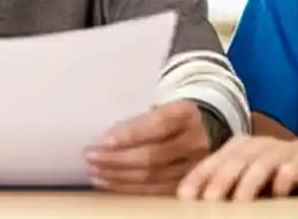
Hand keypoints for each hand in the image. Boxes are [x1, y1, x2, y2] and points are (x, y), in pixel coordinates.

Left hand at [85, 100, 210, 194]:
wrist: (206, 128)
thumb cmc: (172, 116)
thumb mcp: (163, 106)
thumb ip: (140, 120)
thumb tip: (107, 139)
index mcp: (185, 113)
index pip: (155, 125)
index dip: (127, 135)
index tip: (102, 141)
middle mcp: (194, 140)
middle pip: (152, 155)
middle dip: (116, 159)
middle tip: (91, 157)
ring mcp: (194, 164)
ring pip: (152, 176)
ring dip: (118, 176)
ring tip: (95, 172)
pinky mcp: (188, 182)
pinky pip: (156, 191)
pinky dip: (130, 189)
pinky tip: (111, 183)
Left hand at [177, 117, 297, 201]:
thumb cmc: (294, 172)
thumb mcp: (262, 175)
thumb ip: (238, 181)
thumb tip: (204, 199)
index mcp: (248, 147)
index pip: (217, 159)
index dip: (199, 176)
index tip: (183, 197)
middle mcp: (264, 145)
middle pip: (236, 159)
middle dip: (218, 180)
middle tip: (204, 201)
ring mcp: (286, 151)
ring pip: (261, 163)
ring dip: (246, 183)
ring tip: (236, 203)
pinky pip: (292, 168)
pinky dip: (282, 179)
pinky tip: (276, 194)